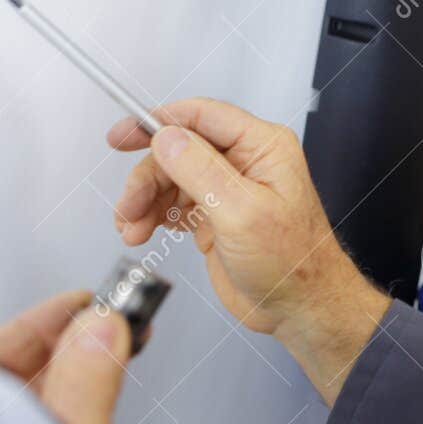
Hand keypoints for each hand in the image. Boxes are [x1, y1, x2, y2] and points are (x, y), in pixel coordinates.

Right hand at [108, 98, 391, 401]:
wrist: (298, 307)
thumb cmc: (292, 262)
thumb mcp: (241, 213)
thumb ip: (201, 170)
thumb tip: (167, 136)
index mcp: (263, 147)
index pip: (203, 116)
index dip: (159, 121)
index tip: (123, 135)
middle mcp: (245, 162)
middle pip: (178, 150)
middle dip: (147, 177)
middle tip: (128, 205)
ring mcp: (228, 188)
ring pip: (170, 178)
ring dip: (144, 200)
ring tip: (132, 228)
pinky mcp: (213, 215)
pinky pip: (172, 203)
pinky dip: (151, 215)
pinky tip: (141, 231)